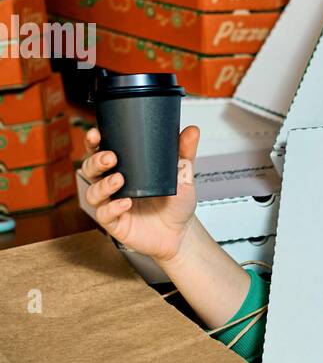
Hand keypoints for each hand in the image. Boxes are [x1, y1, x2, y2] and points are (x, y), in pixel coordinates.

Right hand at [80, 124, 200, 262]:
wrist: (182, 233)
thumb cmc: (176, 203)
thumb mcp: (183, 175)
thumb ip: (185, 153)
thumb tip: (192, 130)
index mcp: (124, 168)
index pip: (101, 151)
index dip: (94, 142)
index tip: (96, 134)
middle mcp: (113, 185)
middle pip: (90, 169)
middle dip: (95, 161)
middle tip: (110, 158)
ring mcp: (112, 204)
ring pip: (93, 192)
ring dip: (103, 185)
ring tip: (119, 180)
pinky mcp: (115, 224)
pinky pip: (105, 215)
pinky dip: (113, 208)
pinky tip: (125, 203)